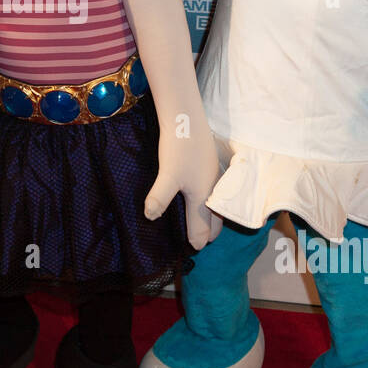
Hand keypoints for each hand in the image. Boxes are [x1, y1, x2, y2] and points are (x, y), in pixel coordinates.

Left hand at [144, 129, 221, 249]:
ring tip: (203, 223)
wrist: (187, 118)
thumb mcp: (168, 175)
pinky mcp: (211, 165)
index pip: (204, 228)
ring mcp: (215, 177)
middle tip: (201, 240)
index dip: (198, 240)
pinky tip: (200, 196)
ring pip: (216, 205)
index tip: (194, 249)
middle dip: (210, 231)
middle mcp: (213, 190)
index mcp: (204, 197)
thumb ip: (160, 198)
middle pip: (216, 219)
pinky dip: (210, 202)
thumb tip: (150, 217)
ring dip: (212, 217)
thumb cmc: (180, 148)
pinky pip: (214, 192)